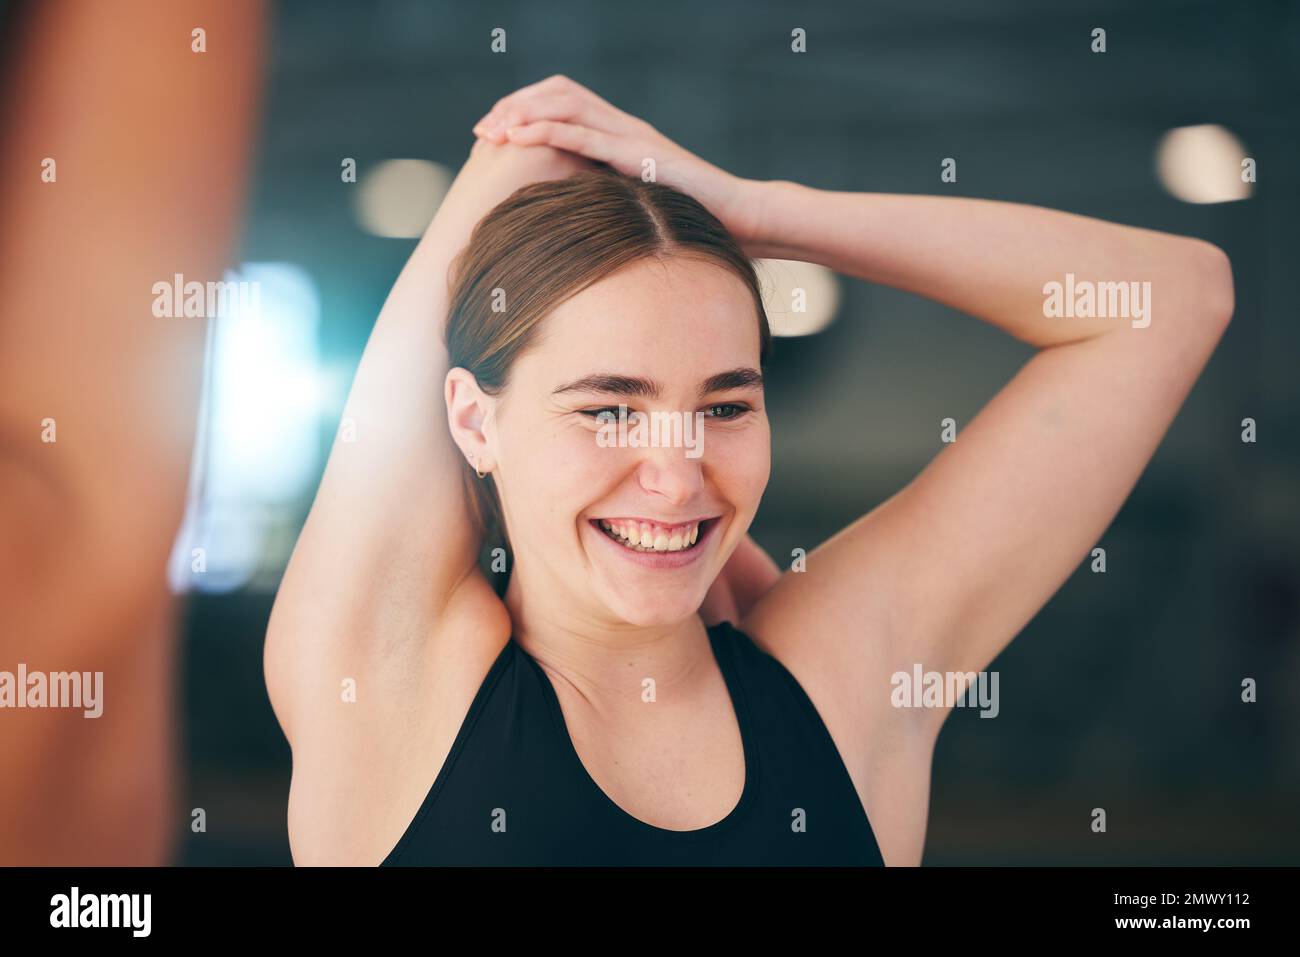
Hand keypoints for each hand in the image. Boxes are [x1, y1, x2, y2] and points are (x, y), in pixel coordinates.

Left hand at [472, 75, 764, 248]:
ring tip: (494, 132)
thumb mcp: (641, 209)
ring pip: (567, 104)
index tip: (494, 136)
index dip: (525, 111)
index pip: (564, 102)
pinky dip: (548, 130)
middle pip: (558, 92)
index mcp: (622, 136)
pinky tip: (520, 138)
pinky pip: (586, 133)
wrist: (740, 219)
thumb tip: (578, 225)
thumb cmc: (695, 221)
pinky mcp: (639, 154)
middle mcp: (624, 126)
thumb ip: (612, 203)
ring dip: (524, 113)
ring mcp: (632, 136)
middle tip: (483, 131)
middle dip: (515, 106)